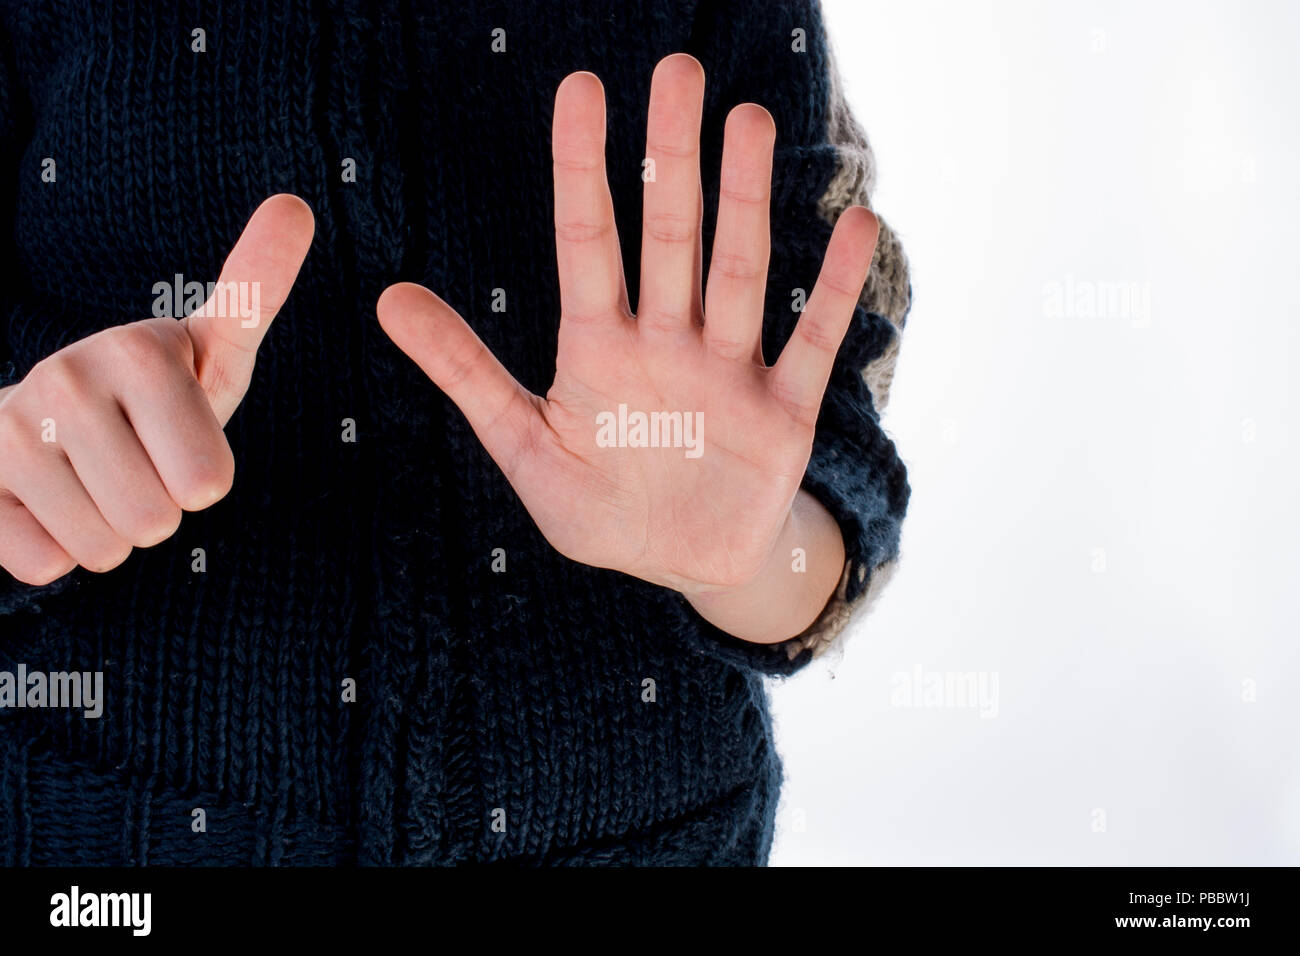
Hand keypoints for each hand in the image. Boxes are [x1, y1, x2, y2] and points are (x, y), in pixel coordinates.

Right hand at [0, 194, 313, 584]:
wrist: (44, 423)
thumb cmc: (154, 397)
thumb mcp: (214, 350)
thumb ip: (255, 291)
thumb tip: (295, 204)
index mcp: (140, 350)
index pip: (207, 482)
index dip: (205, 482)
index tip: (181, 441)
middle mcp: (66, 377)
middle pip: (156, 522)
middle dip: (159, 513)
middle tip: (139, 469)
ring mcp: (9, 426)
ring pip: (101, 549)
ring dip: (109, 535)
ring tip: (95, 483)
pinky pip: (43, 562)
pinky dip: (53, 549)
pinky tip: (46, 502)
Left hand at [378, 55, 876, 609]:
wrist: (680, 566)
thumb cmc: (599, 506)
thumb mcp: (523, 444)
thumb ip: (465, 372)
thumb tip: (386, 298)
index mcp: (597, 349)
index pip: (587, 244)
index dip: (582, 170)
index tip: (582, 89)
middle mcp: (666, 344)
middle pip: (669, 238)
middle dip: (671, 158)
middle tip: (678, 70)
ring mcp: (728, 374)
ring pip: (737, 273)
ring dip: (745, 201)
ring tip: (749, 121)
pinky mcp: (784, 415)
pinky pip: (811, 344)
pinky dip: (833, 291)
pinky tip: (856, 224)